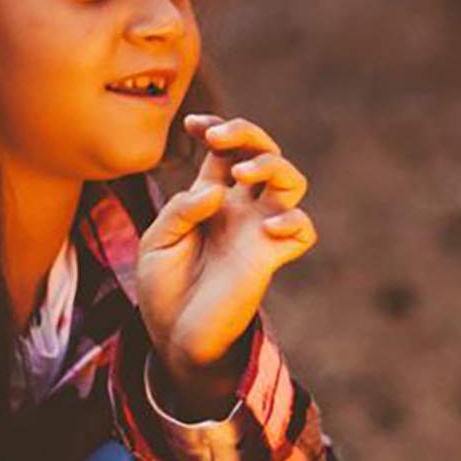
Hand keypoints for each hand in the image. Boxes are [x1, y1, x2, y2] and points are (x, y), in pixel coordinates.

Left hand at [139, 114, 315, 416]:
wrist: (175, 336)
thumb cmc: (163, 288)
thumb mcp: (157, 241)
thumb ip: (181, 211)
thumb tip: (218, 191)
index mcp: (211, 198)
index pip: (225, 150)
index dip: (217, 128)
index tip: (194, 125)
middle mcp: (240, 208)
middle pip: (263, 153)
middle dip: (247, 134)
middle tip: (219, 137)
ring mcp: (258, 231)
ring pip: (291, 180)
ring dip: (272, 165)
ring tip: (243, 174)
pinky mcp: (271, 258)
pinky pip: (304, 230)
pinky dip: (294, 221)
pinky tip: (268, 228)